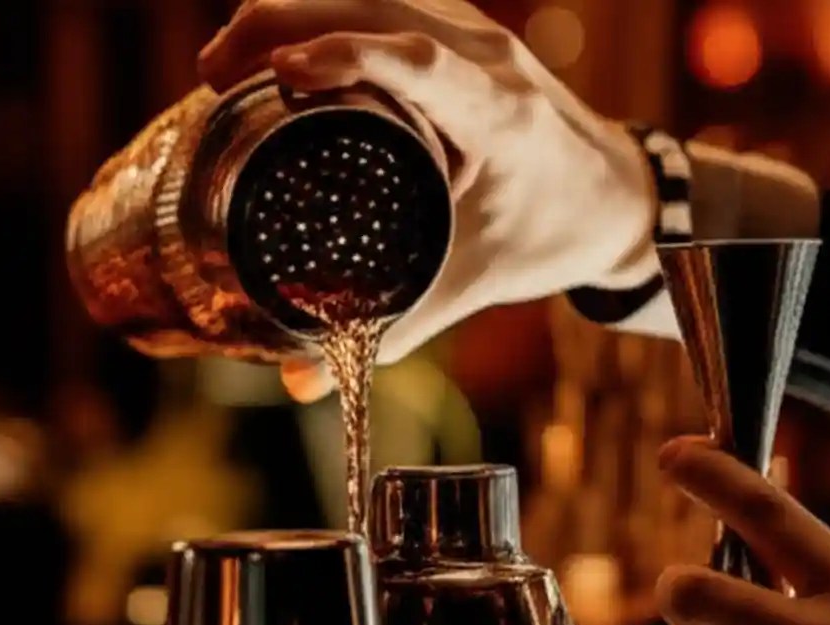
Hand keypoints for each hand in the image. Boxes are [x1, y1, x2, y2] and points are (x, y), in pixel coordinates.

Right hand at [198, 0, 657, 391]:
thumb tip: (301, 383)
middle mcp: (490, 59)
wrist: (616, 194)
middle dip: (282, 21)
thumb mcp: (474, 282)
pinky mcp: (461, 29)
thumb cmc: (552, 232)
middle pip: (376, 4)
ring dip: (295, 8)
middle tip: (213, 74)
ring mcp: (477, 33)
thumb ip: (391, 328)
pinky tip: (277, 41)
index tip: (276, 72)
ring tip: (228, 60)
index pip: (421, 63)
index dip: (347, 55)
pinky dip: (323, 9)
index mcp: (502, 115)